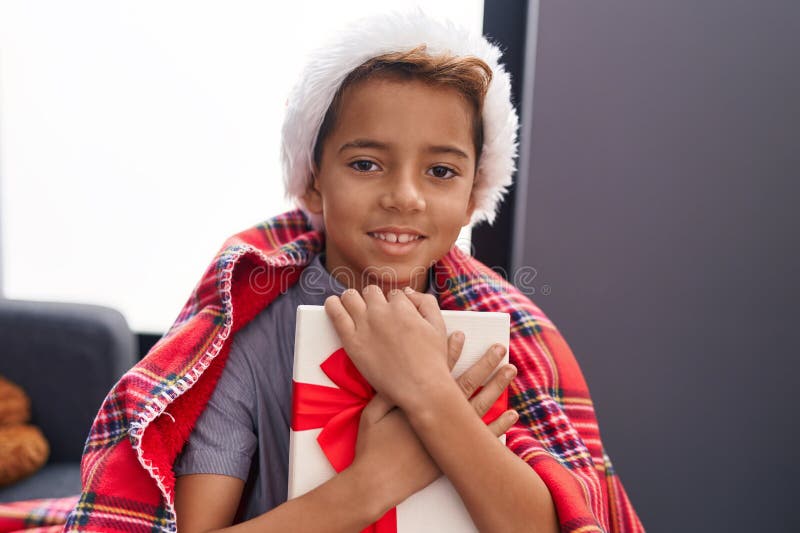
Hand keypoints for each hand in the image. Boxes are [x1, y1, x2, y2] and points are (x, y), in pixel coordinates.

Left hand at [324, 285, 449, 409]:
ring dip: (352, 298)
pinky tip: (332, 304)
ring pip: (350, 297)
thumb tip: (407, 291)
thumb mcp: (438, 326)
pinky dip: (332, 305)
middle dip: (374, 299)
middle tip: (374, 312)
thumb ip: (426, 302)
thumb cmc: (433, 361)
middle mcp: (382, 312)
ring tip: (352, 305)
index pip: (394, 294)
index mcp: (402, 307)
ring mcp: (365, 326)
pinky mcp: (352, 341)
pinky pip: (336, 314)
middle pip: (371, 292)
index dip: (394, 303)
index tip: (393, 313)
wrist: (421, 389)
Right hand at [351, 339, 518, 516]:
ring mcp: (450, 435)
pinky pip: (483, 437)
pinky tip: (512, 414)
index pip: (439, 370)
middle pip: (467, 382)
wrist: (378, 480)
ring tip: (510, 371)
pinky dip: (499, 425)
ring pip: (480, 404)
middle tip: (500, 348)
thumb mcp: (372, 412)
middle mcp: (439, 415)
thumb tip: (397, 374)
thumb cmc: (371, 447)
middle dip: (484, 363)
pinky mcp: (455, 454)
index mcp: (419, 402)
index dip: (451, 351)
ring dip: (496, 386)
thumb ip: (386, 392)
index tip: (462, 335)